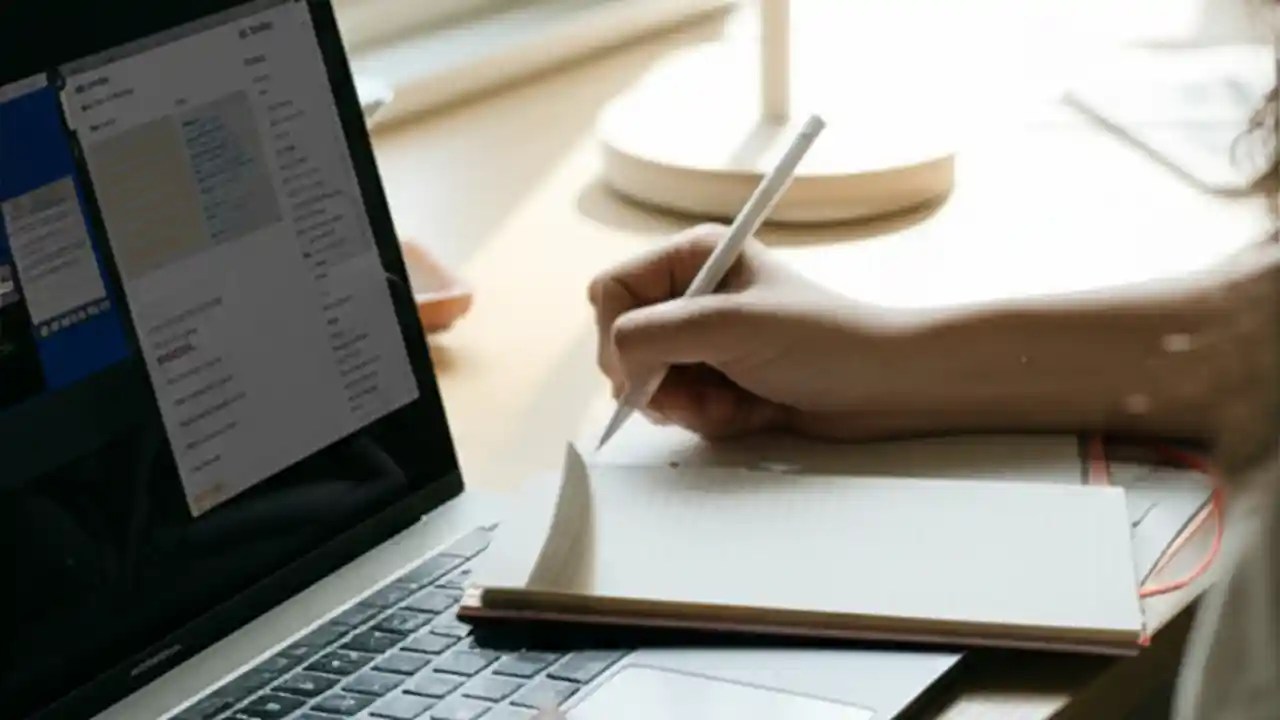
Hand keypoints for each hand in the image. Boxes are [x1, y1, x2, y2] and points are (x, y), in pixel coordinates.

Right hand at [589, 225, 913, 439]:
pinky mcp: (721, 379)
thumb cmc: (822, 341)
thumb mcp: (730, 327)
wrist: (884, 387)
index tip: (641, 374)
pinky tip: (749, 413)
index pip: (612, 292)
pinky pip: (681, 407)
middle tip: (699, 394)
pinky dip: (707, 418)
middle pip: (624, 343)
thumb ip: (655, 335)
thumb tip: (615, 362)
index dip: (616, 337)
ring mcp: (706, 340)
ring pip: (650, 383)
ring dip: (685, 405)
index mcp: (694, 256)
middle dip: (657, 380)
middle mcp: (694, 293)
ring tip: (733, 403)